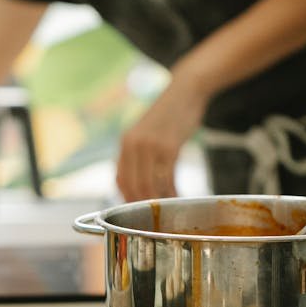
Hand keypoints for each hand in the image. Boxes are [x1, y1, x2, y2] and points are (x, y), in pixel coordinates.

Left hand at [116, 78, 207, 200]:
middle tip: (154, 216)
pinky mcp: (169, 147)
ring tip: (168, 210)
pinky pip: (167, 178)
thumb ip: (139, 153)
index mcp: (125, 143)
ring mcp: (150, 146)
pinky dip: (172, 191)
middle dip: (143, 205)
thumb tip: (140, 180)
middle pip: (133, 186)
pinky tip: (178, 196)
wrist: (185, 90)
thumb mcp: (146, 132)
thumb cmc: (168, 114)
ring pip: (149, 185)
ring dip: (158, 201)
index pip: (120, 180)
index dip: (127, 199)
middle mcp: (133, 145)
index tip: (138, 210)